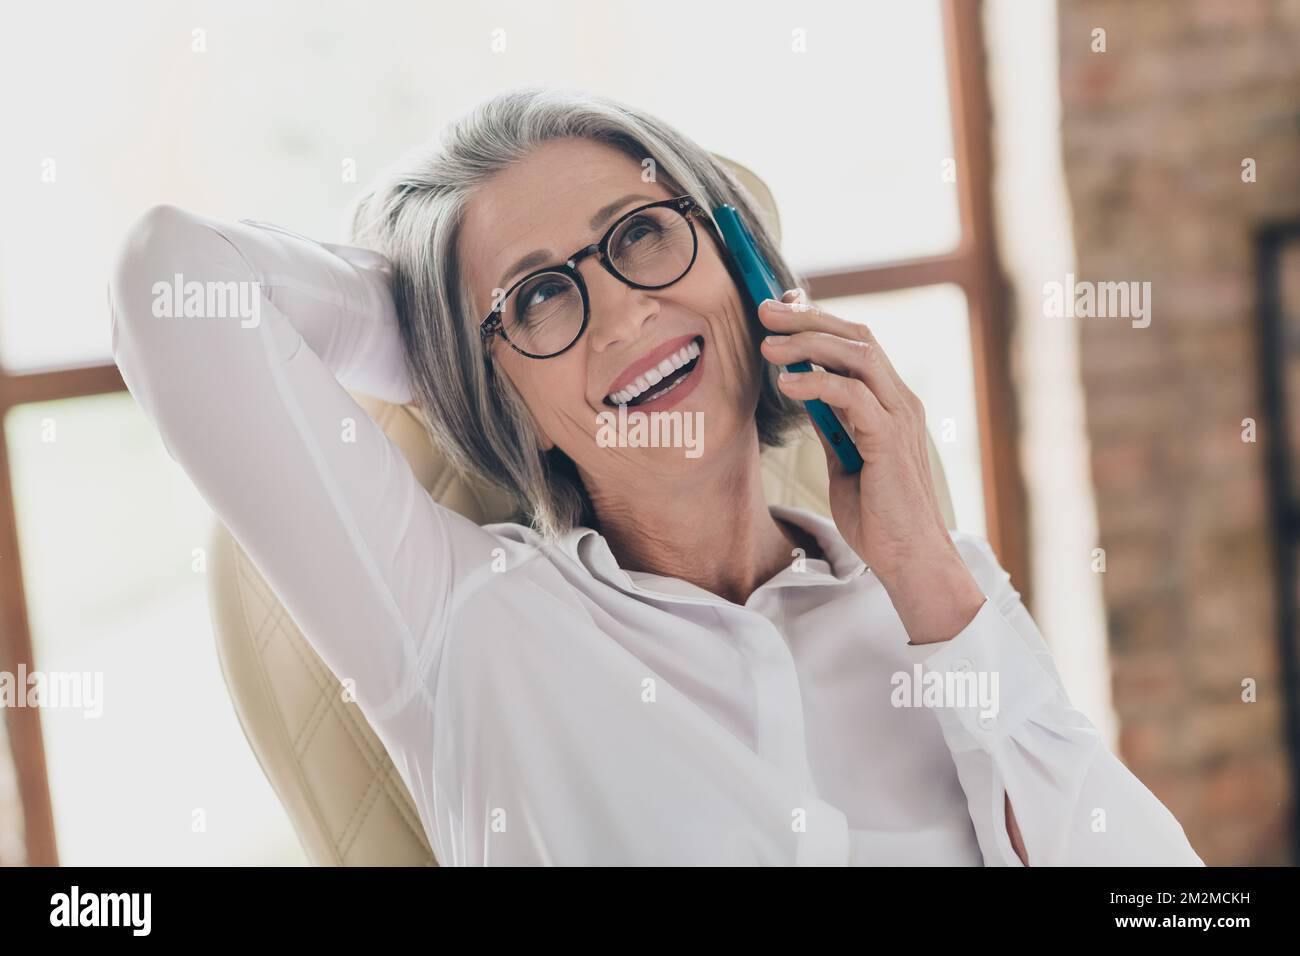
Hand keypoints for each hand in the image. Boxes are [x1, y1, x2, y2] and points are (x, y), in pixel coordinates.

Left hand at [759, 290, 984, 642]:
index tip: (780, 309)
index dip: (819, 319)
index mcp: (892, 402)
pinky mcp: (890, 439)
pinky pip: (852, 395)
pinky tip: (786, 383)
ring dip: (808, 343)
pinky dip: (817, 383)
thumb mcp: (844, 458)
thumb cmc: (878, 514)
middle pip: (856, 337)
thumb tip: (803, 388)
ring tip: (768, 344)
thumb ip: (832, 422)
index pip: (857, 343)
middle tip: (765, 309)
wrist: (908, 558)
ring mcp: (899, 417)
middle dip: (808, 317)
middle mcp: (900, 401)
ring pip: (857, 355)